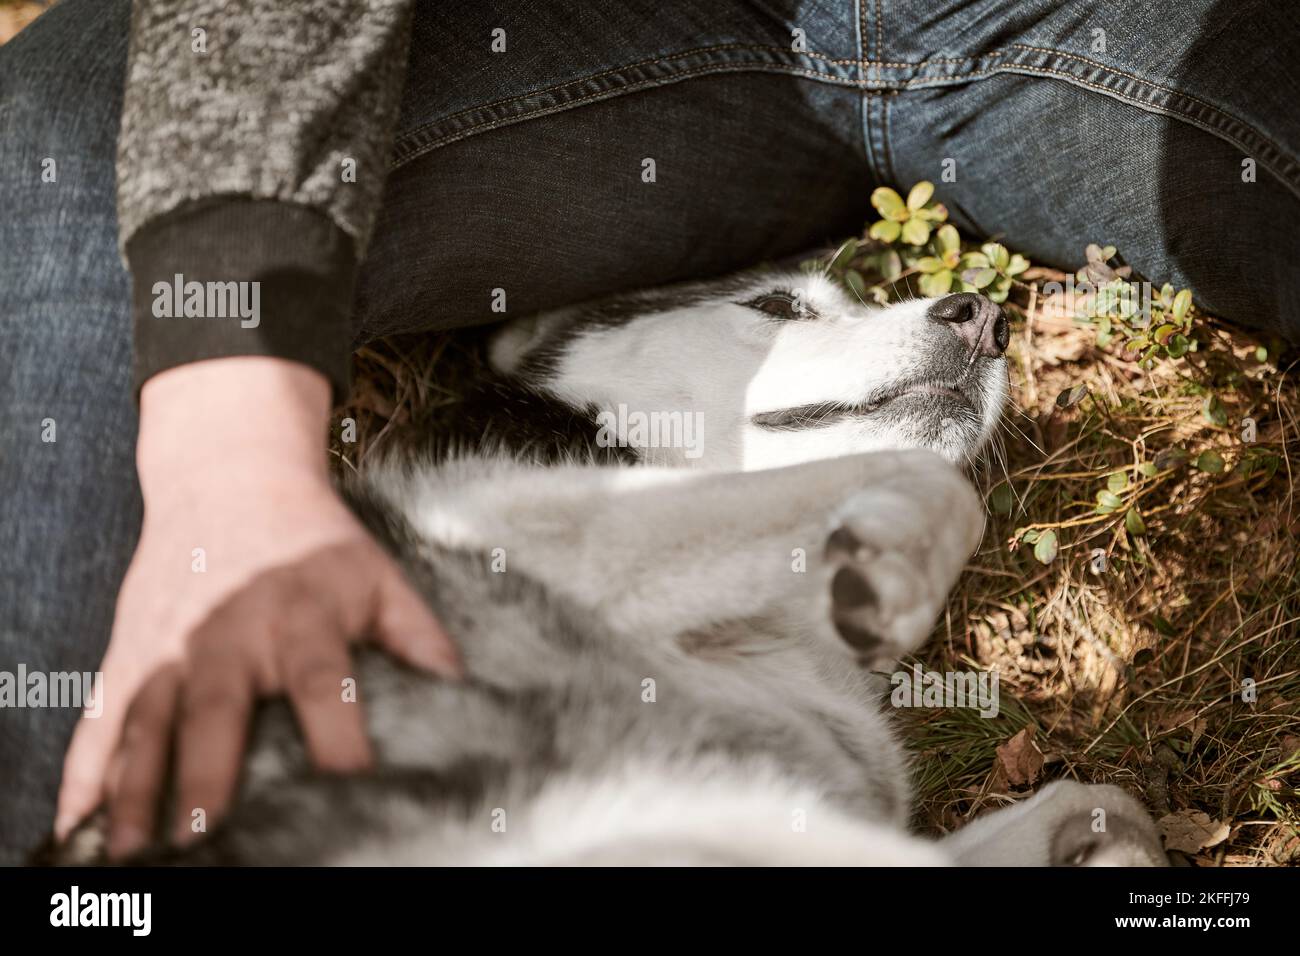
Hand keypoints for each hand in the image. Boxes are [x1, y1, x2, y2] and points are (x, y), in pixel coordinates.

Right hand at [55, 357, 459, 856]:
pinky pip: (100, 716)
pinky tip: (75, 821)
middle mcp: (230, 632)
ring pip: (148, 724)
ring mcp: (171, 643)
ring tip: (135, 853)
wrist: (229, 472)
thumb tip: (462, 688)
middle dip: (209, 778)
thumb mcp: (376, 573)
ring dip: (137, 790)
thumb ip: (417, 633)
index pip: (325, 683)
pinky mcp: (130, 649)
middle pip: (218, 710)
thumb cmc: (313, 537)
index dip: (338, 738)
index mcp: (303, 617)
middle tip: (207, 842)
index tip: (349, 789)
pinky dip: (83, 770)